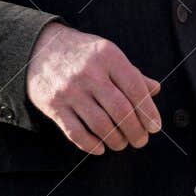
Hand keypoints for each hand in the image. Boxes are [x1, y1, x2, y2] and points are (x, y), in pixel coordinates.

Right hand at [26, 22, 162, 154]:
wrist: (40, 48)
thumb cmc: (83, 53)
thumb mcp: (108, 53)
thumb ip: (131, 73)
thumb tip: (155, 90)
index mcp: (108, 56)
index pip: (135, 88)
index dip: (148, 111)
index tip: (155, 127)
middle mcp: (89, 73)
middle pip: (120, 110)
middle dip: (135, 130)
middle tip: (141, 140)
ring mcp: (70, 90)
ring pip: (99, 124)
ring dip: (115, 140)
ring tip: (122, 144)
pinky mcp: (53, 105)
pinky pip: (75, 132)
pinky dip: (91, 144)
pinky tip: (101, 147)